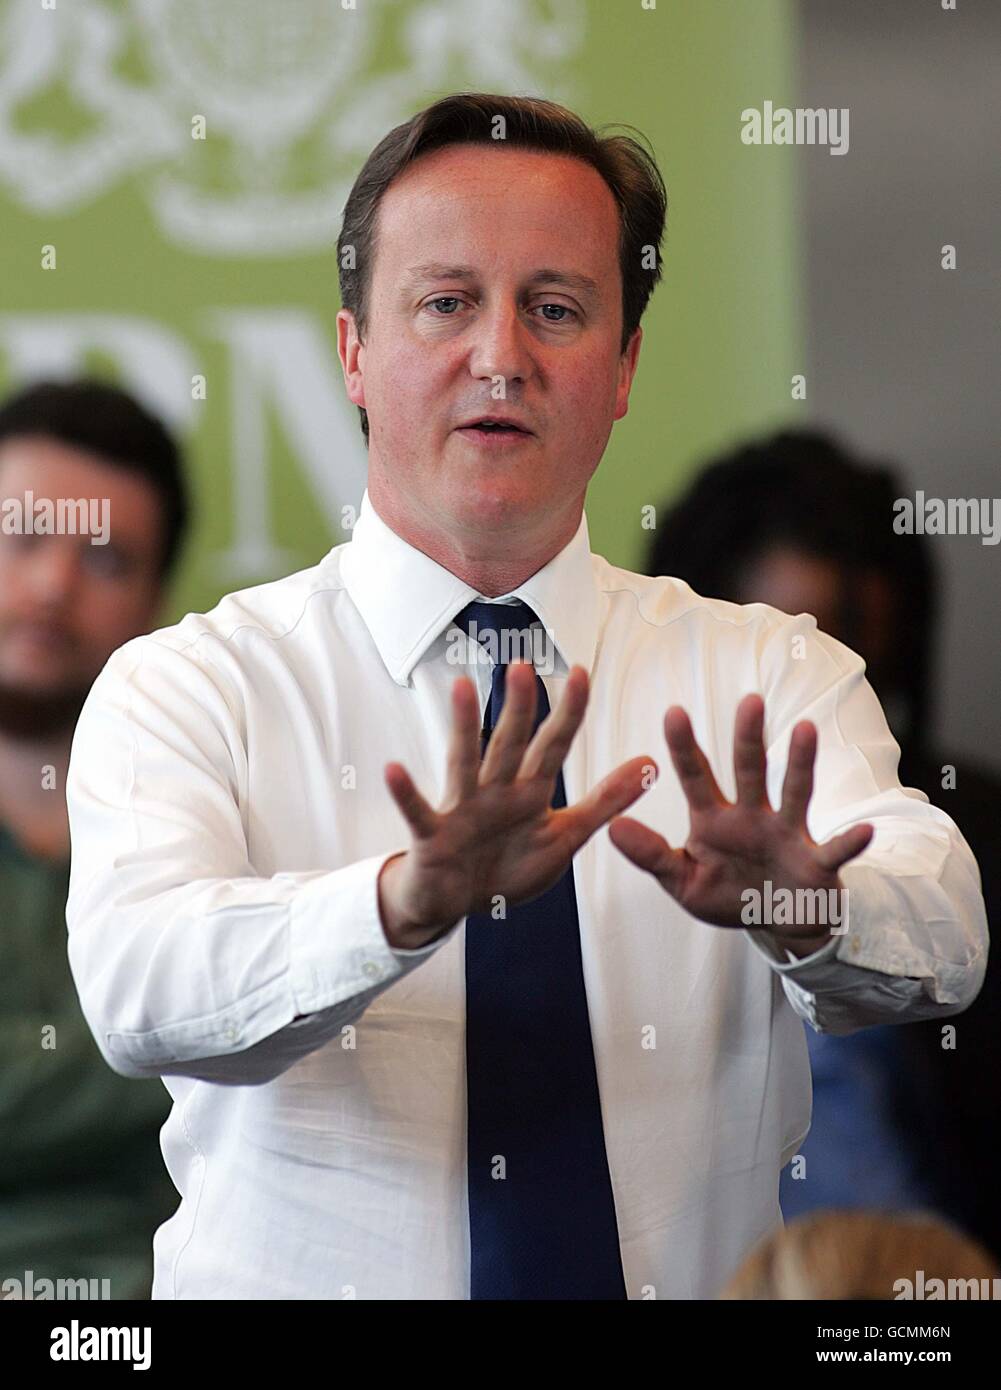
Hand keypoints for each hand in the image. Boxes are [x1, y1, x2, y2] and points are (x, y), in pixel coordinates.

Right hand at [378, 661, 656, 948]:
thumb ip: (605, 802)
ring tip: (461, 687)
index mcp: (528, 792)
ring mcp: (461, 810)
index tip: (580, 672)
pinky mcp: (432, 836)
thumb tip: (650, 765)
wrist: (453, 903)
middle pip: (509, 745)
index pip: (552, 746)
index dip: (568, 713)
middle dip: (518, 709)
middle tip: (523, 667)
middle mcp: (494, 792)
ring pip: (464, 763)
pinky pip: (418, 812)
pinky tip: (393, 770)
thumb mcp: (564, 837)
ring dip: (463, 727)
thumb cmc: (506, 866)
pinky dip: (406, 793)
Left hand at [607, 694, 873, 952]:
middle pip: (750, 771)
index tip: (672, 711)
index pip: (696, 776)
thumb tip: (611, 828)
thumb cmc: (728, 893)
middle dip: (748, 737)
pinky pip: (836, 851)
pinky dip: (850, 842)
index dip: (684, 746)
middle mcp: (753, 817)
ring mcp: (788, 835)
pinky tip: (866, 831)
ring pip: (795, 794)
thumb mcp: (682, 880)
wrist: (779, 922)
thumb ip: (651, 856)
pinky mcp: (818, 864)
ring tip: (805, 729)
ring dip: (800, 764)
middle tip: (749, 701)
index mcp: (714, 819)